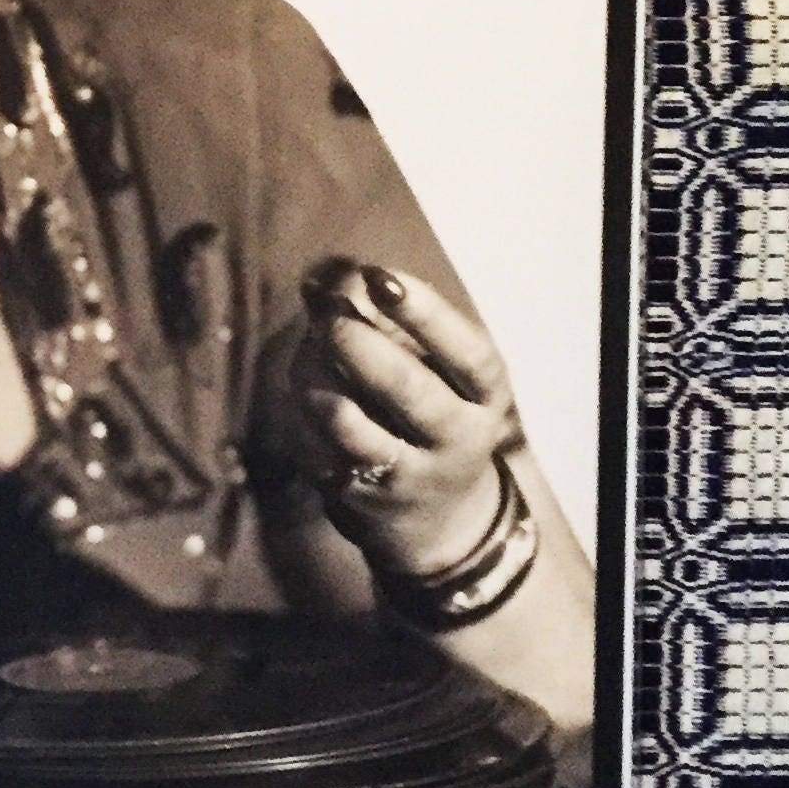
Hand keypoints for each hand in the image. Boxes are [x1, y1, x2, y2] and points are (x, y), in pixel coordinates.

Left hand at [290, 262, 520, 575]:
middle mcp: (456, 439)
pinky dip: (304, 408)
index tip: (378, 275)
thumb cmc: (428, 409)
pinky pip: (318, 445)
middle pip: (409, 390)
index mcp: (485, 396)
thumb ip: (379, 315)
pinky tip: (303, 384)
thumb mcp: (427, 363)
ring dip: (316, 375)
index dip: (424, 312)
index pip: (468, 353)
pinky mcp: (361, 497)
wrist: (435, 515)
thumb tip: (323, 273)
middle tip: (327, 313)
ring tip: (308, 347)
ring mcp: (409, 475)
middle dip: (359, 344)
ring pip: (350, 424)